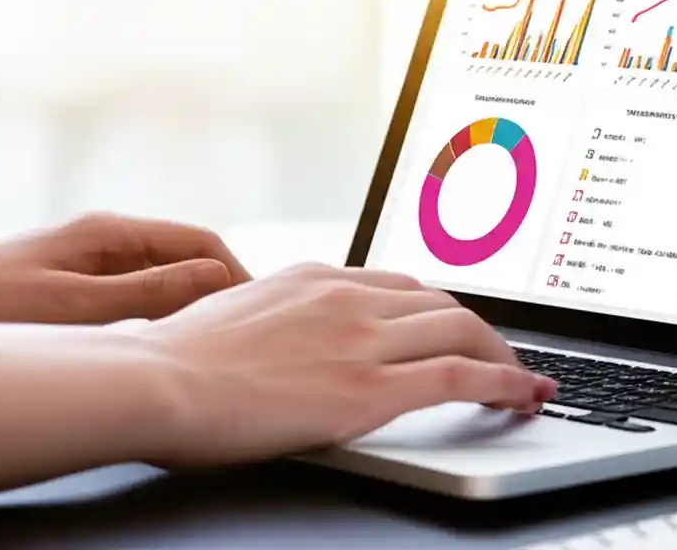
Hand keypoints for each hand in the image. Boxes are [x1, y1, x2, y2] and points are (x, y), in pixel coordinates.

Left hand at [0, 213, 251, 323]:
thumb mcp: (78, 306)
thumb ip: (153, 292)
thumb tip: (221, 278)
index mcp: (112, 232)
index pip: (203, 242)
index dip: (238, 275)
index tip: (256, 315)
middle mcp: (105, 241)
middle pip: (187, 260)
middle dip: (221, 292)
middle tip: (242, 335)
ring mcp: (89, 264)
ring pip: (162, 281)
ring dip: (190, 307)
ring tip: (208, 345)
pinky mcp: (72, 288)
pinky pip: (134, 298)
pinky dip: (158, 318)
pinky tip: (157, 348)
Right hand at [125, 263, 556, 466]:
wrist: (152, 381)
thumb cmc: (173, 362)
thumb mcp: (233, 318)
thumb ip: (275, 319)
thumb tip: (279, 337)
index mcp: (316, 278)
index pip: (401, 284)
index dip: (439, 308)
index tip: (455, 325)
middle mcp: (348, 296)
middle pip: (443, 301)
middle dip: (482, 329)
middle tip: (502, 355)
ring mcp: (362, 338)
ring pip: (463, 329)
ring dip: (505, 356)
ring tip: (523, 381)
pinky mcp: (370, 388)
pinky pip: (461, 376)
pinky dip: (504, 383)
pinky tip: (524, 397)